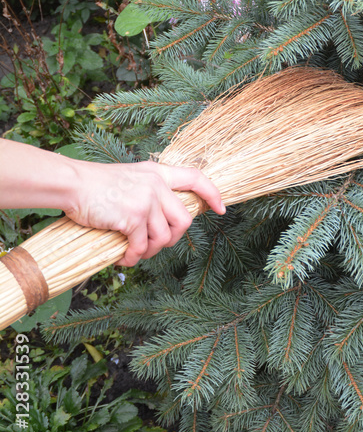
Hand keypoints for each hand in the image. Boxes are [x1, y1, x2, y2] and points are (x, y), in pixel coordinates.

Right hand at [64, 160, 224, 265]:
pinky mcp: (133, 217)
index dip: (212, 194)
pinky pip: (142, 247)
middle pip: (184, 220)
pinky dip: (134, 258)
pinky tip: (123, 258)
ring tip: (135, 253)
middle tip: (157, 246)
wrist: (73, 184)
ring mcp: (147, 200)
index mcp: (158, 173)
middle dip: (174, 239)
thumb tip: (164, 219)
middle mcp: (157, 185)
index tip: (221, 209)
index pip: (196, 178)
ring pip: (165, 238)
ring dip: (151, 251)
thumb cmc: (97, 185)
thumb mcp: (132, 177)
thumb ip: (151, 190)